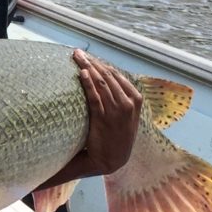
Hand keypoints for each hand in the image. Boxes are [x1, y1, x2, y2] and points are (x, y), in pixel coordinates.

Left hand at [73, 49, 142, 175]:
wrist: (112, 159)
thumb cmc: (117, 134)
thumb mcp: (127, 115)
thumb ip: (121, 97)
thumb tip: (106, 79)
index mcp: (136, 99)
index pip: (116, 75)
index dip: (100, 63)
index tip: (88, 56)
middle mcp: (128, 103)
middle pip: (107, 75)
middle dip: (91, 61)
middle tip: (77, 52)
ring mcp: (116, 110)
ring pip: (101, 83)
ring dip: (87, 67)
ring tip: (76, 58)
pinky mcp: (103, 119)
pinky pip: (95, 97)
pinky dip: (88, 83)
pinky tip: (82, 73)